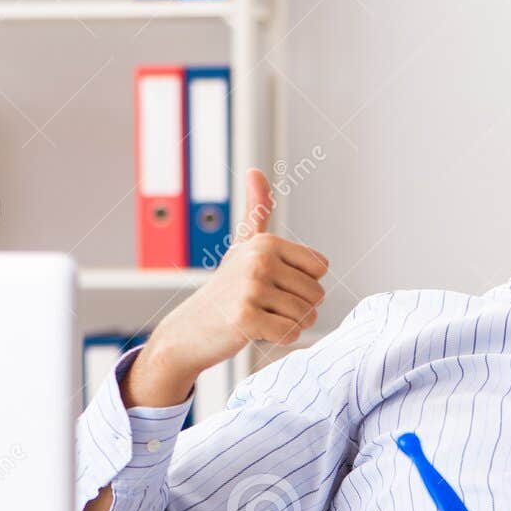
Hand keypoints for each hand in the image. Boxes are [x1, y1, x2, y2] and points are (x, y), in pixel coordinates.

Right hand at [124, 169, 328, 406]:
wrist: (189, 330)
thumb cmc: (225, 289)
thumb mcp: (243, 247)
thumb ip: (256, 211)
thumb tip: (255, 171)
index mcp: (267, 242)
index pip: (321, 269)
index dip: (303, 283)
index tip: (273, 284)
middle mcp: (260, 260)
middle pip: (317, 295)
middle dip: (297, 308)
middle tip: (264, 306)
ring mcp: (251, 288)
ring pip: (306, 317)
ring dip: (288, 324)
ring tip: (260, 317)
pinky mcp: (246, 318)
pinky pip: (290, 334)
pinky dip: (278, 339)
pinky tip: (255, 331)